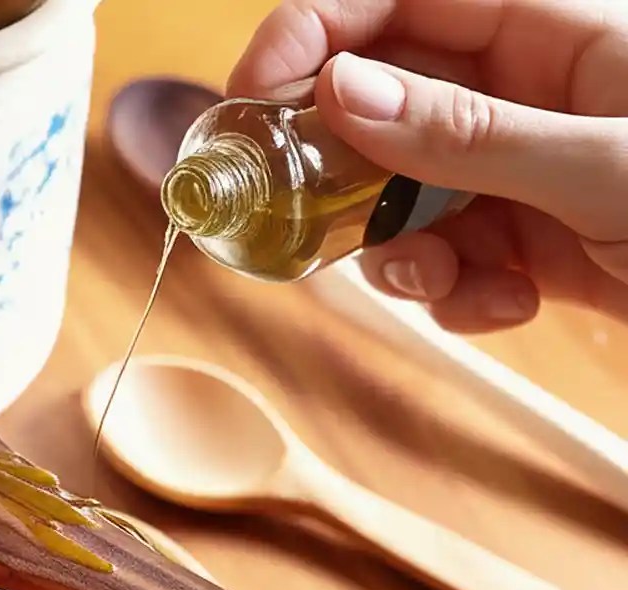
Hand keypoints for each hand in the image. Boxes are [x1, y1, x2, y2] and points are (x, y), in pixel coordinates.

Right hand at [229, 0, 627, 331]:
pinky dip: (455, 293)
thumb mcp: (602, 170)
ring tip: (446, 280)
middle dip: (342, 168)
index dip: (314, 32)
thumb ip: (468, 132)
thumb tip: (339, 92)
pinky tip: (508, 302)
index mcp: (554, 36)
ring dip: (399, 249)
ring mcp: (518, 171)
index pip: (399, 0)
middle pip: (381, 104)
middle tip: (312, 210)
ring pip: (399, 193)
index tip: (254, 95)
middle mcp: (525, 96)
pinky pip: (444, 256)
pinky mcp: (525, 242)